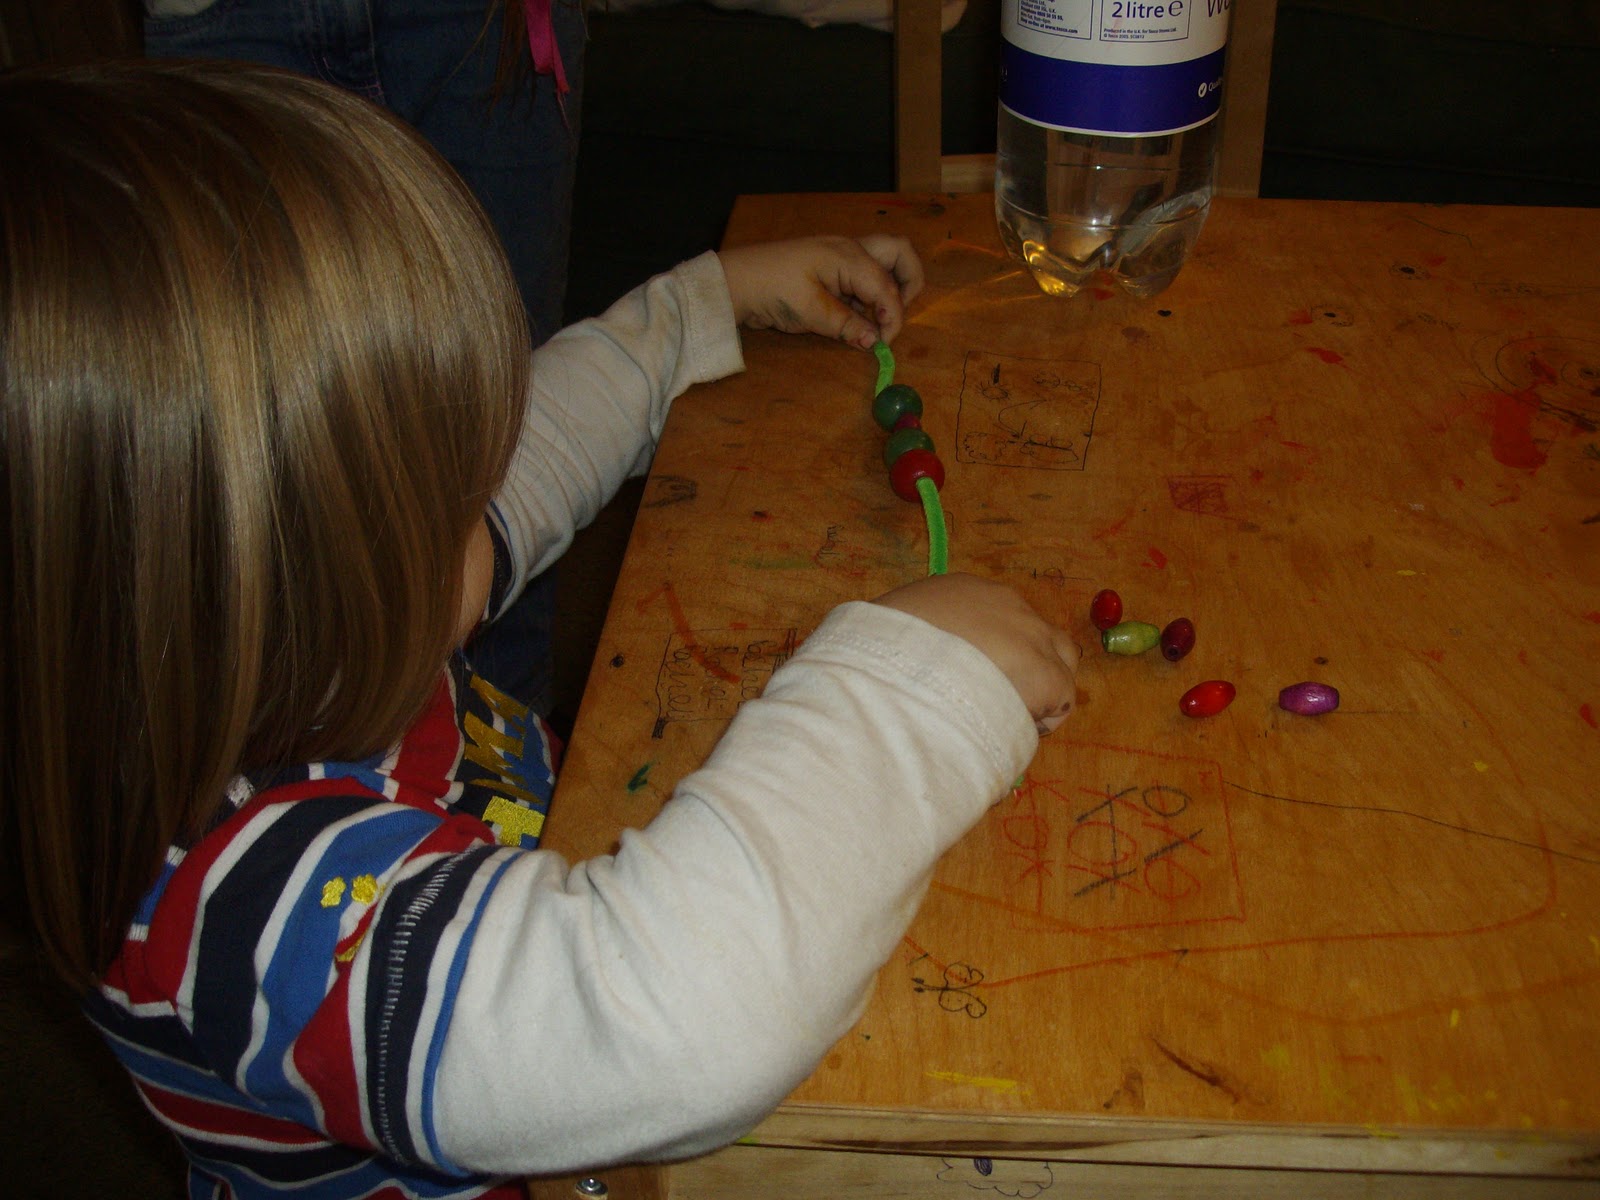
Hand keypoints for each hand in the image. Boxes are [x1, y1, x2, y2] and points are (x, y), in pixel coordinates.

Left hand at [717, 235, 924, 349]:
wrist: (734, 282)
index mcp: (848, 255)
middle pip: (900, 254)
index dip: (893, 317)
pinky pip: (862, 279)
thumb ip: (846, 326)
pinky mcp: (830, 270)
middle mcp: (851, 250)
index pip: (888, 287)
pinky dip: (867, 298)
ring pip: (884, 265)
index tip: (883, 344)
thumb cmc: (770, 289)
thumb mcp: (810, 312)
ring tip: (870, 324)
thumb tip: (875, 341)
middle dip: (909, 284)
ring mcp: (841, 258)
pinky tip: (854, 320)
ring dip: (886, 293)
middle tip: (894, 317)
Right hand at [871, 574, 1079, 735]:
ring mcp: (1033, 637)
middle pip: (1035, 634)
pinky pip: (1060, 702)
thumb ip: (904, 636)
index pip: (995, 617)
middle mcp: (1006, 605)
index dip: (988, 650)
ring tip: (1006, 716)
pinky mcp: (1048, 675)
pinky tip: (1009, 730)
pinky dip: (1039, 719)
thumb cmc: (880, 649)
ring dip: (1039, 688)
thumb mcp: (886, 628)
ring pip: (1058, 661)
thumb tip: (896, 657)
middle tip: (994, 697)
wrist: (901, 670)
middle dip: (1024, 664)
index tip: (968, 676)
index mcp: (963, 590)